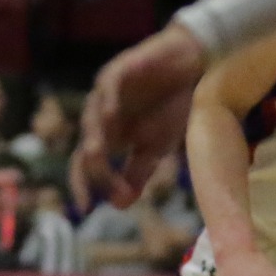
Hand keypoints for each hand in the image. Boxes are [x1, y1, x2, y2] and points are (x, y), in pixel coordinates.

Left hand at [73, 24, 207, 210]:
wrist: (193, 66)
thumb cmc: (172, 105)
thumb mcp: (156, 147)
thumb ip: (136, 174)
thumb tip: (119, 206)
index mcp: (108, 136)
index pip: (85, 163)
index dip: (82, 184)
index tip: (84, 209)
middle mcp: (101, 116)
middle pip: (89, 144)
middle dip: (94, 167)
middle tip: (102, 183)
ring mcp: (107, 92)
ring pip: (93, 116)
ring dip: (94, 135)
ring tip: (97, 154)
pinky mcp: (119, 70)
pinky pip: (108, 86)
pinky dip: (107, 100)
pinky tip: (111, 115)